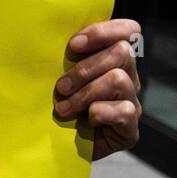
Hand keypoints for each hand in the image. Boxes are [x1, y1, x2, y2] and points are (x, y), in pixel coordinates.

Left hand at [54, 18, 140, 160]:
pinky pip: (123, 111)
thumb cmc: (53, 105)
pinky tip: (86, 121)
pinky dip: (100, 113)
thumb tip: (45, 38)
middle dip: (85, 69)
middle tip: (61, 87)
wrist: (53, 147)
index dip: (105, 31)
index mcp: (111, 59)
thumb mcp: (56, 77)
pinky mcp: (130, 128)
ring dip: (85, 94)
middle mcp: (127, 77)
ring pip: (118, 80)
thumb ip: (63, 57)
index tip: (74, 45)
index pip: (128, 30)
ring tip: (64, 108)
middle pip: (122, 53)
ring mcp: (130, 102)